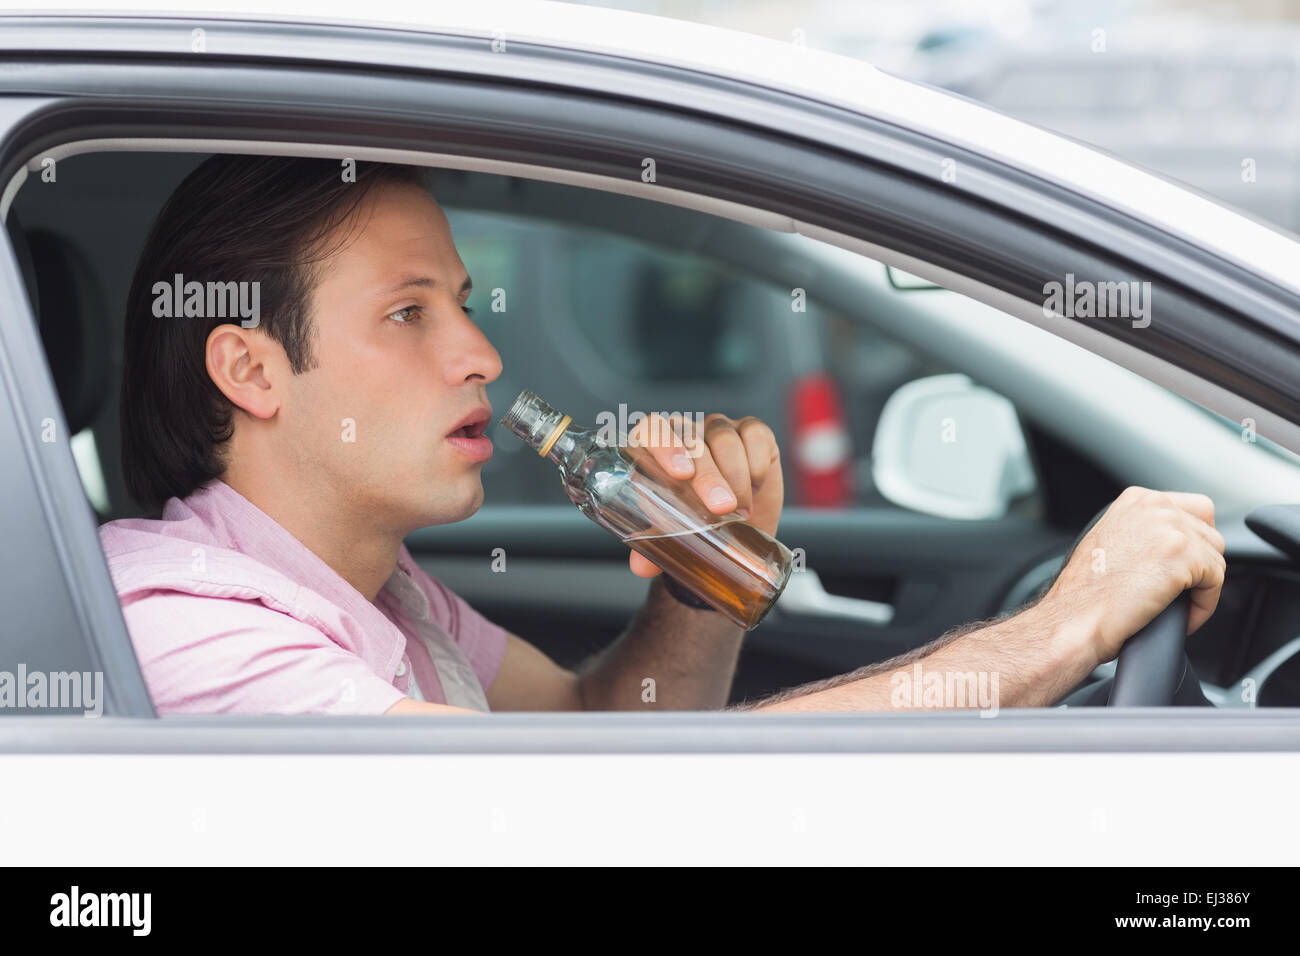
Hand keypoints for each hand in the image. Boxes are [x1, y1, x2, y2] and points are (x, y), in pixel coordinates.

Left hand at [624, 412, 783, 577]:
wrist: (734, 532)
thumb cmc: (694, 524)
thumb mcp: (670, 536)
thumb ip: (652, 547)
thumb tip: (641, 566)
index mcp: (655, 450)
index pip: (652, 429)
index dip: (664, 444)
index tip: (680, 476)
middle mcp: (686, 434)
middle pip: (692, 439)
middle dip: (708, 476)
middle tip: (721, 508)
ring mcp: (719, 430)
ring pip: (724, 437)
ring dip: (735, 475)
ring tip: (740, 510)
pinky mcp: (752, 432)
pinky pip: (755, 433)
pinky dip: (756, 461)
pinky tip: (755, 485)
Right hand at [1042, 486, 1225, 666]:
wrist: (1074, 619)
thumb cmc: (1084, 594)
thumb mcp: (1110, 542)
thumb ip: (1143, 532)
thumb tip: (1174, 547)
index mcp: (1137, 500)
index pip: (1195, 510)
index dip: (1194, 544)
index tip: (1183, 569)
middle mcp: (1155, 506)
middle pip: (1210, 534)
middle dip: (1200, 567)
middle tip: (1180, 593)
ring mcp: (1170, 528)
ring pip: (1217, 559)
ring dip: (1203, 588)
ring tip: (1178, 608)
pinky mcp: (1184, 555)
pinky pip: (1217, 582)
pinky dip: (1205, 605)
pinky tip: (1183, 618)